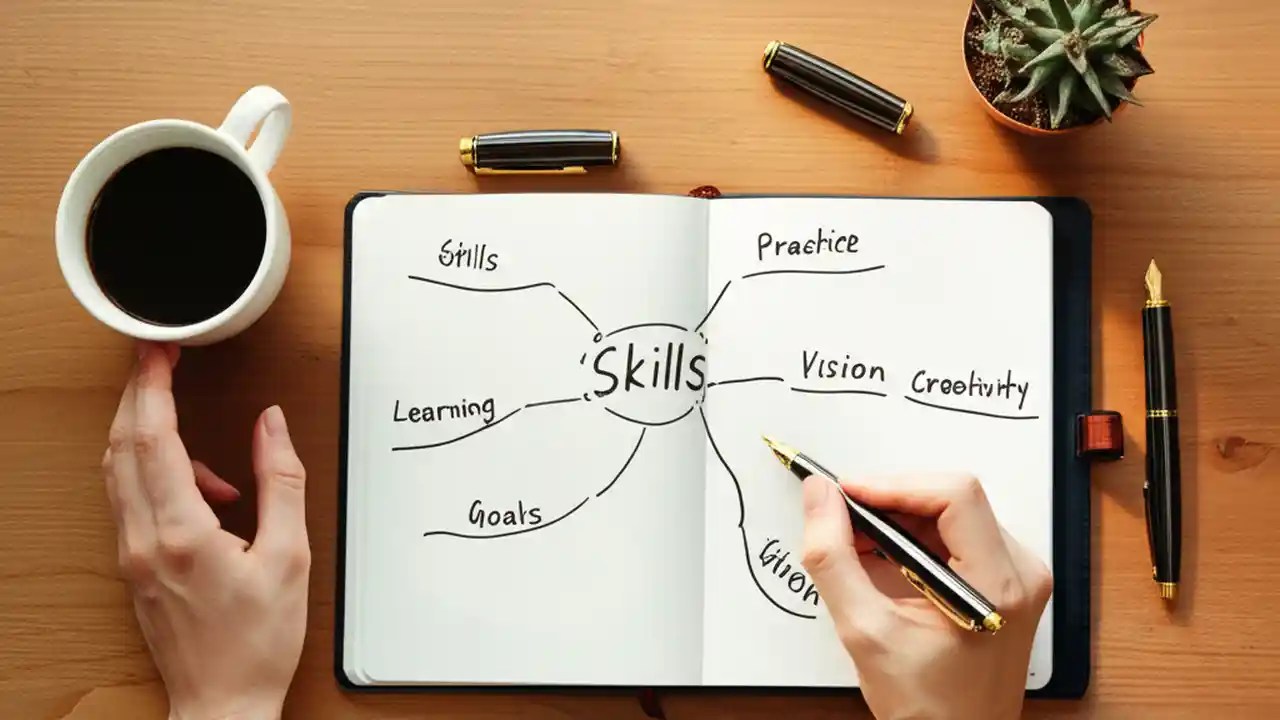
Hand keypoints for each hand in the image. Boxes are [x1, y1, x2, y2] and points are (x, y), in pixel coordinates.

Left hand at [102, 342, 310, 719]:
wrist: (223, 704)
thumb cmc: (258, 643)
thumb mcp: (290, 557)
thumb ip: (281, 481)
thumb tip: (271, 426)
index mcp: (180, 534)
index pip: (154, 439)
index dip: (153, 386)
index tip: (159, 352)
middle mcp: (143, 541)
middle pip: (121, 445)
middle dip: (137, 393)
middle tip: (157, 359)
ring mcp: (132, 554)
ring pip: (118, 470)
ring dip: (143, 431)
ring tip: (190, 424)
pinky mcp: (135, 565)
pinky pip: (131, 498)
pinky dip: (157, 472)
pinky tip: (205, 489)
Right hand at [800, 473, 1051, 719]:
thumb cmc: (926, 706)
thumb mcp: (864, 631)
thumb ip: (833, 558)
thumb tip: (818, 497)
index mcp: (998, 584)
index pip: (953, 496)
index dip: (893, 485)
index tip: (846, 493)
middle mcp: (1019, 572)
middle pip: (952, 499)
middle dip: (890, 499)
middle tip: (842, 514)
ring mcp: (1017, 577)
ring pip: (952, 514)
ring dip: (899, 517)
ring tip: (854, 538)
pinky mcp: (1005, 583)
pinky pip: (958, 536)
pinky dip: (914, 536)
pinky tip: (880, 554)